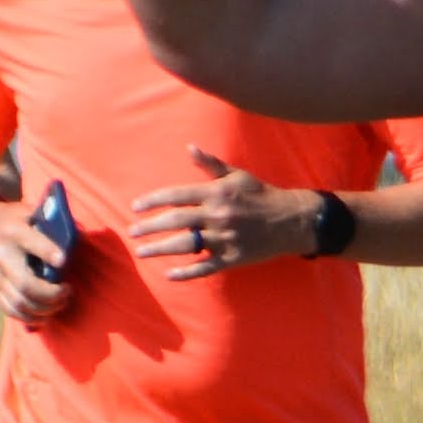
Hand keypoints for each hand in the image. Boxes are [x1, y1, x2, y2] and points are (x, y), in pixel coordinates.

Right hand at [0, 198, 72, 321]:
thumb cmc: (14, 219)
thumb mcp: (29, 212)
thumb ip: (51, 223)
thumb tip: (78, 237)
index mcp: (12, 230)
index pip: (30, 242)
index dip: (47, 252)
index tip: (63, 261)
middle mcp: (0, 254)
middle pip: (25, 283)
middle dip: (51, 294)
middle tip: (67, 291)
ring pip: (18, 302)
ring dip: (44, 309)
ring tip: (60, 303)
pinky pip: (10, 311)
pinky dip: (30, 318)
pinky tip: (45, 315)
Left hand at [131, 150, 319, 279]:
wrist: (290, 220)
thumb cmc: (260, 195)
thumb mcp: (236, 175)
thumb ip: (211, 164)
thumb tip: (190, 148)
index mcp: (216, 193)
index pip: (176, 196)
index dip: (153, 201)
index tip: (136, 207)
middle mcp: (218, 215)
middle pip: (176, 221)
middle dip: (150, 227)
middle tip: (132, 232)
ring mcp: (224, 239)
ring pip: (185, 245)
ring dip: (160, 248)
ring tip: (142, 251)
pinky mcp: (232, 258)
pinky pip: (205, 267)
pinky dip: (186, 273)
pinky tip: (168, 274)